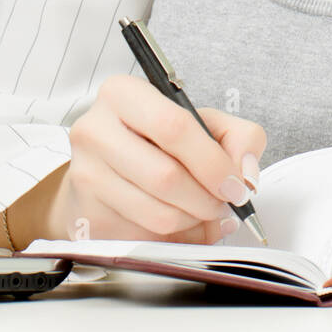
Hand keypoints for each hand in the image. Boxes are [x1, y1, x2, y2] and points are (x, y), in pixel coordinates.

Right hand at [49, 75, 265, 244]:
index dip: (212, 162)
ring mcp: (85, 174)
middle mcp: (95, 130)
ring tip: (202, 210)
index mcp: (123, 94)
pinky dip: (173, 237)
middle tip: (223, 203)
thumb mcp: (204, 122)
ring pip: (155, 213)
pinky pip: (142, 237)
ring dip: (193, 220)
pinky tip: (179, 221)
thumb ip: (240, 137)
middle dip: (206, 198)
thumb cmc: (158, 139)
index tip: (234, 184)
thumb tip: (245, 173)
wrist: (108, 164)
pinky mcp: (86, 215)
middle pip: (165, 176)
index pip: (173, 127)